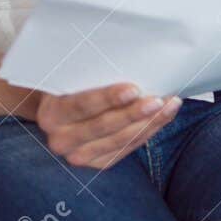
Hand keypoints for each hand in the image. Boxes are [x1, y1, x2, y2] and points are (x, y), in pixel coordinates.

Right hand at [35, 83, 181, 169]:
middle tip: (158, 100)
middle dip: (133, 113)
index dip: (107, 98)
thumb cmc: (70, 88)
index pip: (81, 106)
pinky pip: (127, 149)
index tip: (133, 89)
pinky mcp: (98, 164)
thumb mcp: (69, 79)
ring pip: (119, 141)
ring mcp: (79, 156)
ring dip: (148, 123)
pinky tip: (163, 117)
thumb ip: (86, 74)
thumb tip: (121, 57)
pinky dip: (147, 132)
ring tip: (170, 106)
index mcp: (51, 115)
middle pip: (103, 127)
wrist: (59, 115)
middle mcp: (61, 140)